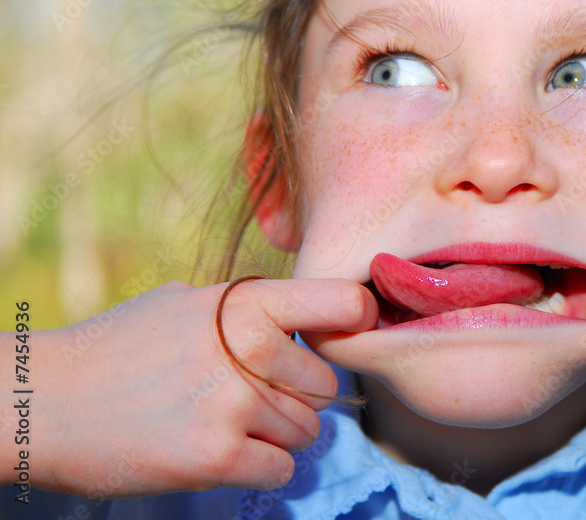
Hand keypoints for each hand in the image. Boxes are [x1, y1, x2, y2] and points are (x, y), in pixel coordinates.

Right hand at [3, 278, 375, 496]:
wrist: (44, 403)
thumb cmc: (117, 347)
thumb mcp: (185, 301)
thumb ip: (247, 306)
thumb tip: (306, 318)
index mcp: (244, 302)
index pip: (342, 302)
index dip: (358, 320)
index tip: (351, 333)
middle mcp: (248, 349)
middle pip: (325, 385)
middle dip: (296, 395)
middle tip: (248, 394)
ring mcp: (234, 404)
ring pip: (306, 430)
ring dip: (276, 433)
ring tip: (223, 421)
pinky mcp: (217, 457)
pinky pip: (283, 467)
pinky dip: (260, 466)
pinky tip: (222, 450)